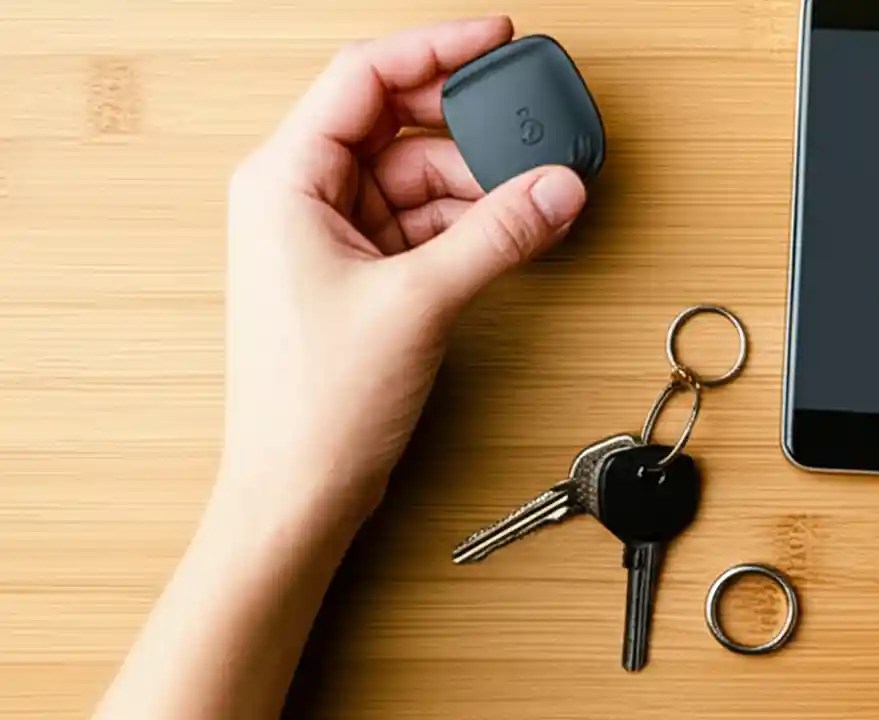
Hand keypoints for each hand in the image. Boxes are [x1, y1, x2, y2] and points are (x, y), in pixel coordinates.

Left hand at [220, 18, 586, 529]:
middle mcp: (301, 197)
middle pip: (397, 126)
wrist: (297, 492)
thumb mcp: (419, 302)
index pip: (365, 76)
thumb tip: (557, 188)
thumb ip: (498, 235)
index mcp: (286, 179)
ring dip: (477, 188)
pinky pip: (420, 223)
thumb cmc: (313, 406)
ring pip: (416, 178)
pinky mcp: (357, 274)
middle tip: (533, 139)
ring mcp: (329, 237)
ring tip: (535, 203)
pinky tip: (512, 234)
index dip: (436, 48)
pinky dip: (467, 225)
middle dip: (469, 134)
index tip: (496, 39)